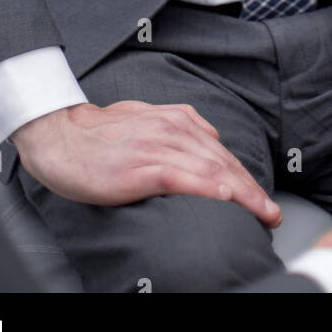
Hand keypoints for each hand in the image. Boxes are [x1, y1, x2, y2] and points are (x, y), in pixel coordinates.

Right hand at [10, 101, 280, 225]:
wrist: (59, 135)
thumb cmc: (97, 133)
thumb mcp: (143, 118)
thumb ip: (174, 126)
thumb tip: (204, 137)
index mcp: (175, 119)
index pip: (220, 152)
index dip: (244, 176)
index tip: (262, 199)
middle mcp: (172, 128)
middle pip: (223, 162)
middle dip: (252, 189)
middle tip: (272, 214)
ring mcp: (158, 146)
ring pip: (211, 169)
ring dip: (242, 194)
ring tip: (263, 214)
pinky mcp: (141, 166)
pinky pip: (183, 176)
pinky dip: (208, 186)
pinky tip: (226, 198)